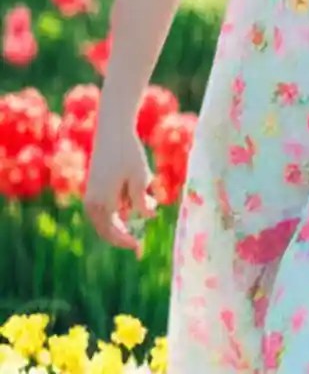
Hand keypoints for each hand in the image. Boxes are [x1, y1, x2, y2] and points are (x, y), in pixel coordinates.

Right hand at [84, 126, 155, 258]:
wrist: (113, 131)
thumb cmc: (128, 154)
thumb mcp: (140, 179)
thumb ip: (141, 202)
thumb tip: (147, 217)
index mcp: (102, 203)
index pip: (112, 232)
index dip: (125, 241)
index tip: (138, 247)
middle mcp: (91, 201)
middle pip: (106, 228)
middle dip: (122, 234)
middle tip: (138, 240)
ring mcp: (90, 193)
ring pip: (106, 216)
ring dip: (123, 217)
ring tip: (146, 201)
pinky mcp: (94, 186)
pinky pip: (106, 205)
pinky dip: (120, 206)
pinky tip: (137, 194)